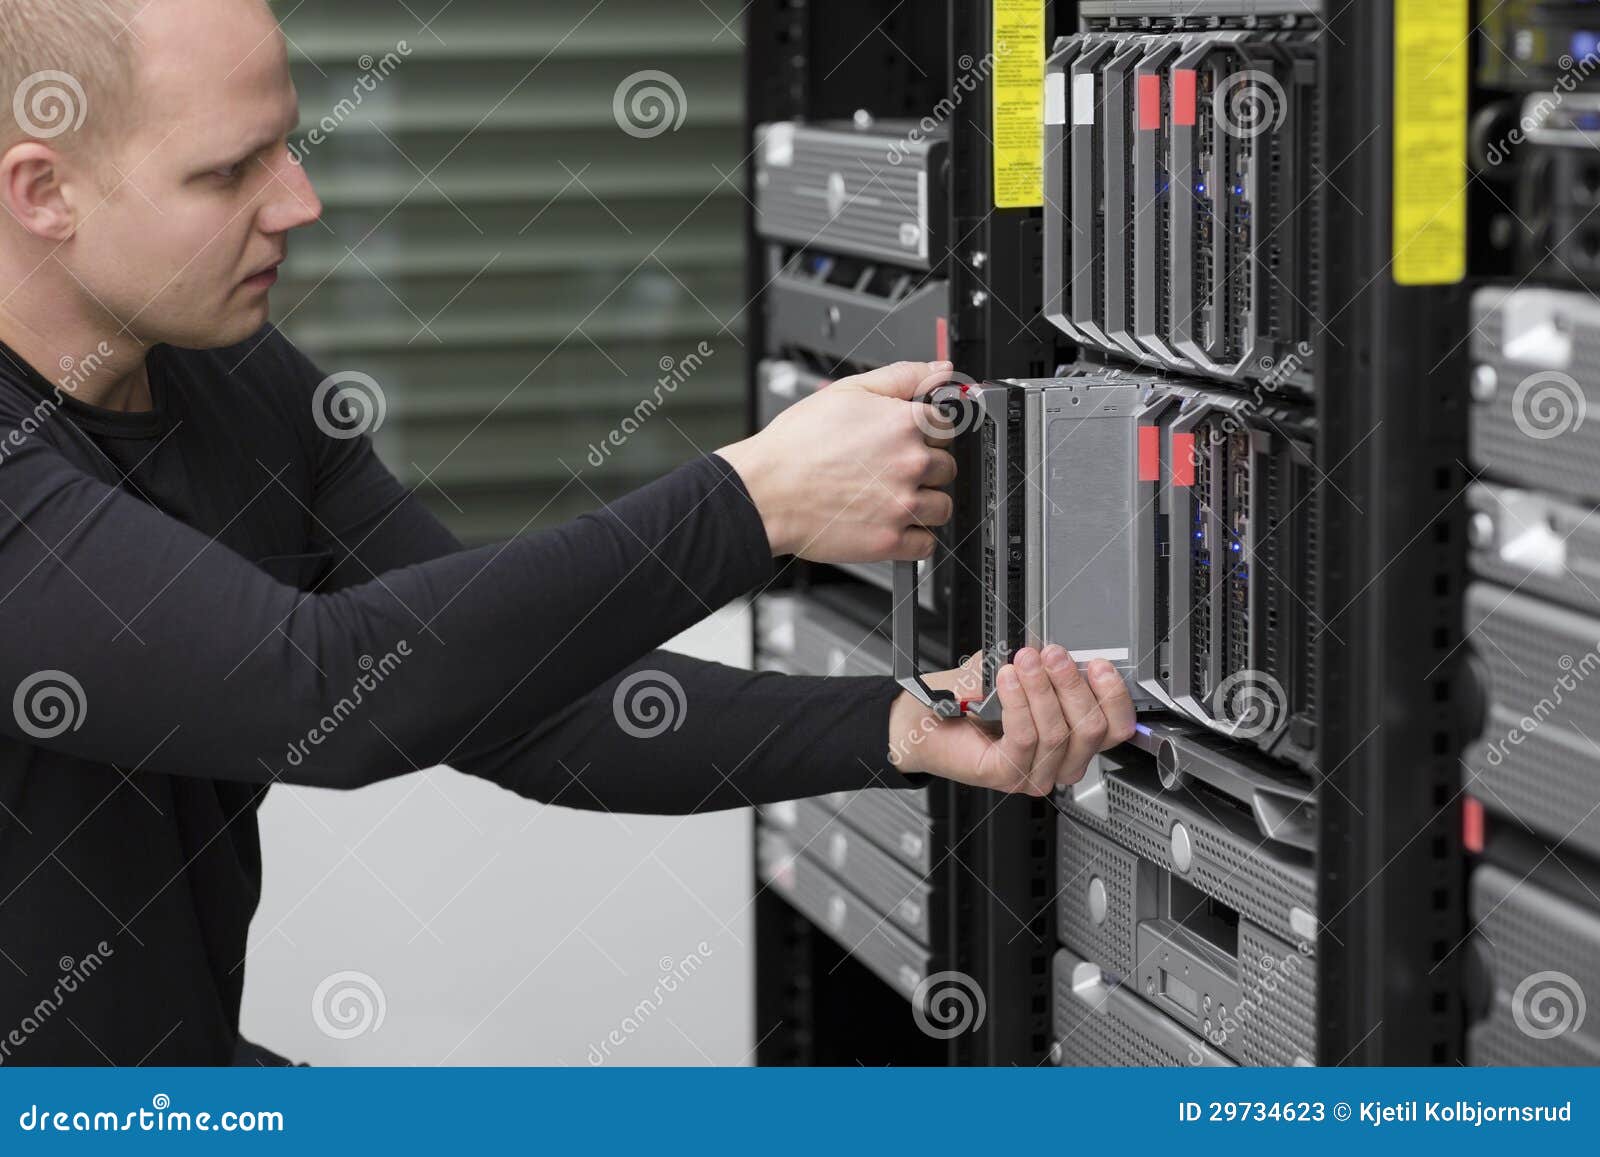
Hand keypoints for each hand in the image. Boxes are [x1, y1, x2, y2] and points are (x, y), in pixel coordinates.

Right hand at [714, 361, 958, 561]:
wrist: (766, 491)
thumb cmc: (797, 444)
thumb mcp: (849, 391)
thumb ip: (903, 376)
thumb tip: (940, 368)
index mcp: (905, 424)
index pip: (947, 427)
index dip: (928, 434)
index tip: (911, 442)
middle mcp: (910, 463)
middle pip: (946, 468)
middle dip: (925, 469)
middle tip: (892, 470)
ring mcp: (903, 504)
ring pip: (941, 507)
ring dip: (924, 504)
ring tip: (892, 498)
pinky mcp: (890, 540)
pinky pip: (926, 544)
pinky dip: (913, 538)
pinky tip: (891, 523)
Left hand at [886, 647, 1137, 793]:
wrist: (925, 718)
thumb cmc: (971, 698)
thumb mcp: (1018, 670)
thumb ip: (1046, 664)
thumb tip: (1063, 646)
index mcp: (1074, 738)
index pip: (1117, 727)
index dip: (1114, 695)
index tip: (1098, 663)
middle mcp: (1060, 761)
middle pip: (1091, 729)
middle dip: (1073, 684)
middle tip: (1053, 654)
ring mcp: (1034, 772)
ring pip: (1058, 733)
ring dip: (1042, 690)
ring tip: (1025, 662)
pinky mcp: (1006, 774)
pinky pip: (1024, 738)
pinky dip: (1018, 703)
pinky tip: (1008, 680)